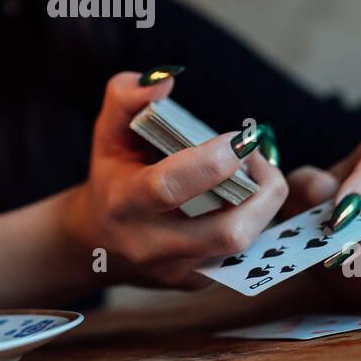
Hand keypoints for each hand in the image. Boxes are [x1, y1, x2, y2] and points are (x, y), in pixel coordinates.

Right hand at [61, 71, 287, 289]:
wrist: (96, 242)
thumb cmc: (111, 175)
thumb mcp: (108, 132)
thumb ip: (128, 96)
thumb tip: (166, 78)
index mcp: (125, 202)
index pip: (171, 187)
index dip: (214, 161)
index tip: (238, 137)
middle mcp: (151, 244)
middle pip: (227, 232)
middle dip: (262, 191)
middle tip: (257, 156)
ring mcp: (177, 271)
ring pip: (243, 245)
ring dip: (264, 205)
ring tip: (256, 173)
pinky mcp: (196, 282)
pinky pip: (242, 253)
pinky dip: (253, 220)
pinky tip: (245, 196)